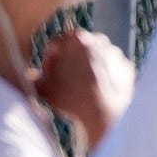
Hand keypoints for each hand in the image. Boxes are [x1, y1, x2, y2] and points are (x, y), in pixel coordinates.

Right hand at [35, 25, 131, 150]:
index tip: (50, 76)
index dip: (50, 61)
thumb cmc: (67, 100)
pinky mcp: (127, 68)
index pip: (56, 45)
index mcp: (74, 39)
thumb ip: (30, 78)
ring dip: (89, 69)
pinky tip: (97, 94)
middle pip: (78, 49)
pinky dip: (106, 79)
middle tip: (66, 83)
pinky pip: (113, 70)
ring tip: (82, 90)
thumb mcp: (40, 89)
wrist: (101, 117)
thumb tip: (28, 76)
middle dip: (72, 62)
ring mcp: (115, 54)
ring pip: (97, 58)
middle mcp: (98, 40)